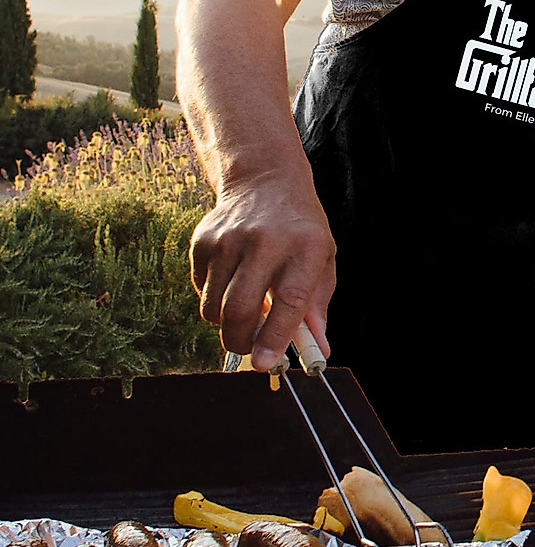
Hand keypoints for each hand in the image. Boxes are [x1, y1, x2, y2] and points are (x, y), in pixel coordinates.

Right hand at [190, 174, 335, 371]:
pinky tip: (233, 278)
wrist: (266, 181)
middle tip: (250, 348)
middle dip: (241, 343)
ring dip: (226, 323)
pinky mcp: (202, 240)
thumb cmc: (300, 230)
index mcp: (305, 246)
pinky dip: (214, 299)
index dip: (275, 338)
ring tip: (246, 307)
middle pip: (239, 310)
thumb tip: (316, 352)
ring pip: (214, 308)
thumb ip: (317, 307)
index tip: (266, 365)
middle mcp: (265, 240)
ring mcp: (228, 239)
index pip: (290, 301)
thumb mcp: (323, 259)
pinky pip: (201, 291)